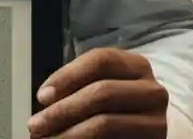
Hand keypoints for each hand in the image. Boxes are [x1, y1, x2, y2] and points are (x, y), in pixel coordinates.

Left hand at [27, 48, 168, 137]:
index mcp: (136, 66)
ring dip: (70, 133)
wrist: (143, 131)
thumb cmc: (115, 107)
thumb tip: (46, 98)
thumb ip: (77, 87)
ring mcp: (156, 119)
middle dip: (62, 110)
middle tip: (36, 125)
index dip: (67, 75)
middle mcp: (152, 90)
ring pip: (107, 123)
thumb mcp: (99, 87)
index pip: (100, 60)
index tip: (42, 96)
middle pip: (102, 92)